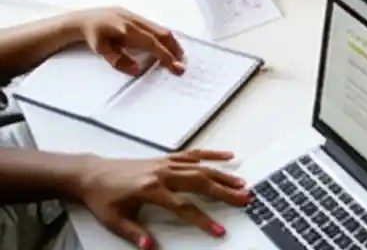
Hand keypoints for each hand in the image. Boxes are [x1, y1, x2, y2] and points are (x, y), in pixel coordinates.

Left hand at [75, 150, 251, 247]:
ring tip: (242, 184)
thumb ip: (135, 233)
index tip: (219, 229)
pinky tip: (228, 156)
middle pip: (200, 183)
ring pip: (201, 168)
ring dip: (224, 176)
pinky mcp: (166, 158)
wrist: (91, 174)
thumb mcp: (114, 220)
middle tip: (245, 199)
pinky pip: (194, 154)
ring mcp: (166, 164)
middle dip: (224, 192)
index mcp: (150, 190)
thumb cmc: (103, 198)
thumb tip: (151, 247)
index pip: (183, 207)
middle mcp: (162, 174)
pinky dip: (212, 154)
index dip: (203, 220)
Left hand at [76, 7, 185, 75]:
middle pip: (162, 34)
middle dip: (175, 49)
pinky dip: (165, 37)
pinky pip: (156, 26)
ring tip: (178, 56)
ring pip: (161, 29)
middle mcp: (135, 21)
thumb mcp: (101, 50)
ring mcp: (137, 17)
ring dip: (172, 43)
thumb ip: (118, 60)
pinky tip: (167, 45)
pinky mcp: (137, 16)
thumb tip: (137, 70)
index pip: (152, 44)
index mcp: (127, 30)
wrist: (84, 19)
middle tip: (182, 64)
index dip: (166, 56)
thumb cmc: (93, 36)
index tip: (176, 67)